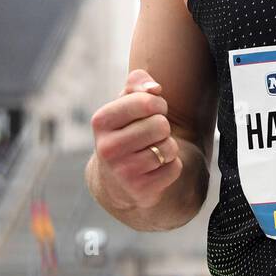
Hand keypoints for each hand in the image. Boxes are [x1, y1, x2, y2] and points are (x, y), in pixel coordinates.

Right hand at [90, 69, 183, 209]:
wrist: (115, 180)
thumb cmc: (125, 130)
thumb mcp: (124, 104)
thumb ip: (137, 84)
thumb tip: (154, 89)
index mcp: (101, 121)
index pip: (147, 102)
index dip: (158, 103)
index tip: (153, 109)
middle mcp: (108, 148)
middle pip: (161, 125)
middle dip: (163, 126)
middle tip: (152, 133)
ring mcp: (122, 172)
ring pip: (169, 147)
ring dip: (168, 146)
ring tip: (153, 149)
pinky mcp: (140, 190)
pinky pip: (174, 168)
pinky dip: (171, 165)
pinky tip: (155, 168)